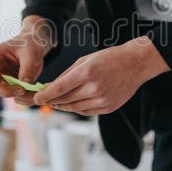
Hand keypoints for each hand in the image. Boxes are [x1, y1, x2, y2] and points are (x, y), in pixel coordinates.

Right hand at [0, 16, 55, 105]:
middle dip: (3, 90)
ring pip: (0, 91)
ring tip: (25, 91)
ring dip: (11, 94)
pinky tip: (28, 91)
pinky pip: (11, 92)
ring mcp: (3, 76)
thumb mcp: (30, 53)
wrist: (36, 46)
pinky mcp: (11, 83)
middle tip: (20, 90)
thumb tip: (25, 83)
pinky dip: (18, 94)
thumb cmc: (30, 44)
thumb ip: (27, 68)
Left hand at [32, 36, 169, 115]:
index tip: (36, 98)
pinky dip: (76, 108)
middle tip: (43, 99)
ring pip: (74, 108)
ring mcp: (103, 100)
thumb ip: (67, 75)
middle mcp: (95, 88)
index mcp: (87, 72)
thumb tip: (51, 87)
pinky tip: (72, 103)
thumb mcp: (85, 60)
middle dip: (51, 100)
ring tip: (56, 101)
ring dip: (62, 105)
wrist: (135, 64)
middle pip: (65, 100)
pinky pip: (86, 111)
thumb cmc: (109, 58)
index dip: (45, 95)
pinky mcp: (108, 108)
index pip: (60, 89)